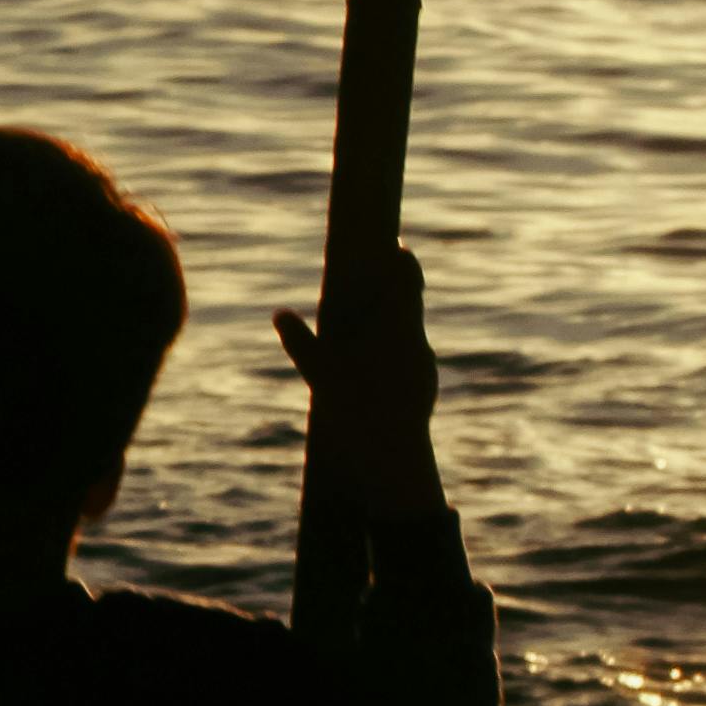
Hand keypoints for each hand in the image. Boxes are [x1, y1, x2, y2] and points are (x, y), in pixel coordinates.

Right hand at [273, 244, 443, 522]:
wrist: (393, 456)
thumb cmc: (355, 406)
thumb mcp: (318, 371)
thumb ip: (299, 340)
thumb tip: (279, 313)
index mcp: (396, 323)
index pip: (407, 275)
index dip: (401, 259)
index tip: (394, 248)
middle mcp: (416, 339)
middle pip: (408, 303)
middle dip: (390, 294)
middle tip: (370, 288)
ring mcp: (424, 364)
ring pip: (409, 335)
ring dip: (391, 329)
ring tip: (364, 337)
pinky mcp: (426, 387)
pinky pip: (409, 362)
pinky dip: (394, 359)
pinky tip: (373, 376)